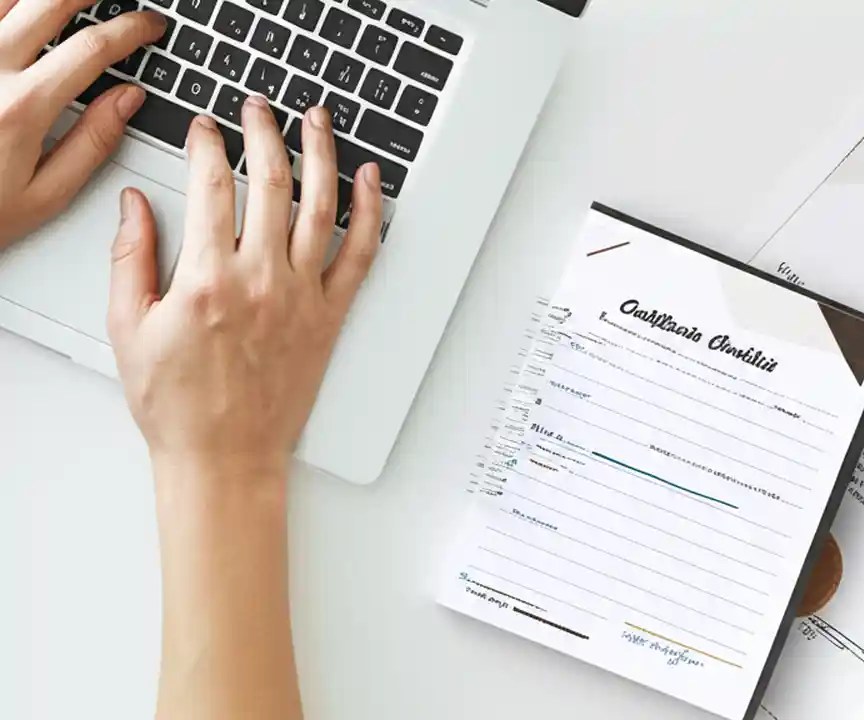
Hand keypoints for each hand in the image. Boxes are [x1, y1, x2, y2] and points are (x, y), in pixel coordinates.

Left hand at [0, 0, 162, 248]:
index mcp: (22, 107)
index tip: (149, 26)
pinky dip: (5, 7)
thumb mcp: (44, 194)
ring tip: (66, 0)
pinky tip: (17, 11)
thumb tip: (129, 100)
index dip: (131, 29)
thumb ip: (93, 142)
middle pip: (49, 1)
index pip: (92, 48)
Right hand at [107, 98, 381, 481]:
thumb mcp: (128, 329)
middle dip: (264, 133)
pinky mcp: (331, 317)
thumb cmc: (177, 404)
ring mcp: (303, 297)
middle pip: (271, 183)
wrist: (225, 458)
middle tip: (259, 108)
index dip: (208, 145)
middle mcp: (262, 281)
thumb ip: (130, 259)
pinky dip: (371, 213)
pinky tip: (370, 181)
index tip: (205, 128)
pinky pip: (362, 255)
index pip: (210, 187)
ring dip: (322, 155)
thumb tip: (136, 205)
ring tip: (317, 120)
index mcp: (207, 280)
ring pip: (321, 208)